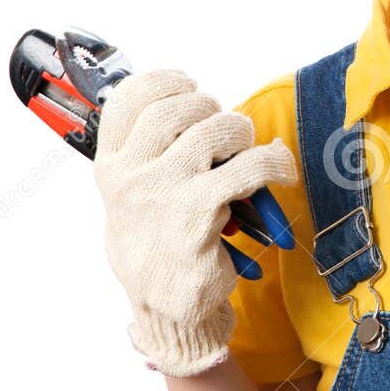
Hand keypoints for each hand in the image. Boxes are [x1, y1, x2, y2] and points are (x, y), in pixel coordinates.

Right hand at [94, 69, 299, 375]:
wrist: (167, 308)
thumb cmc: (157, 248)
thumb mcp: (134, 199)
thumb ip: (153, 156)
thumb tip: (204, 116)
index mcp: (110, 167)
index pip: (126, 101)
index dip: (163, 82)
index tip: (188, 83)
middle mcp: (130, 176)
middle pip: (177, 108)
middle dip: (211, 108)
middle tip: (226, 129)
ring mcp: (164, 192)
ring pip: (216, 129)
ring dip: (241, 132)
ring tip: (245, 150)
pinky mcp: (200, 212)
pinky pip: (249, 166)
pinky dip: (273, 162)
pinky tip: (279, 170)